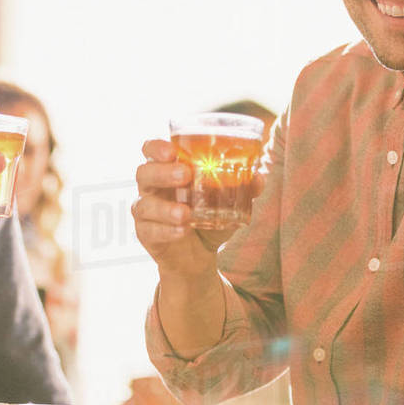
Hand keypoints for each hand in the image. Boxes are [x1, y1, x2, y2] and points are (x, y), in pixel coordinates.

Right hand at [131, 139, 236, 280]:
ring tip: (185, 213)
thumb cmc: (208, 218)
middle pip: (144, 173)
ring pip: (144, 205)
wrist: (198, 256)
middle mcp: (151, 187)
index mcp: (166, 170)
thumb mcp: (229, 203)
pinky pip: (149, 230)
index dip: (156, 148)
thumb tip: (258, 178)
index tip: (172, 151)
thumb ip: (243, 188)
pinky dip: (166, 230)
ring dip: (165, 208)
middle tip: (185, 175)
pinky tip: (182, 231)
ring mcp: (145, 211)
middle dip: (162, 172)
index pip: (151, 150)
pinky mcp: (145, 234)